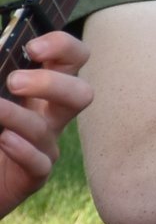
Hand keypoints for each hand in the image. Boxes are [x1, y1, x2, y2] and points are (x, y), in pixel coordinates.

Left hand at [0, 30, 91, 219]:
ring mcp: (44, 146)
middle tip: (14, 82)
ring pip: (48, 129)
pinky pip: (39, 164)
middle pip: (80, 93)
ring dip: (19, 116)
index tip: (32, 48)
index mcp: (42, 89)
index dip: (63, 48)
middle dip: (51, 84)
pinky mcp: (32, 176)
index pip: (72, 59)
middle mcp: (50, 115)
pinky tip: (4, 140)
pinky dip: (23, 150)